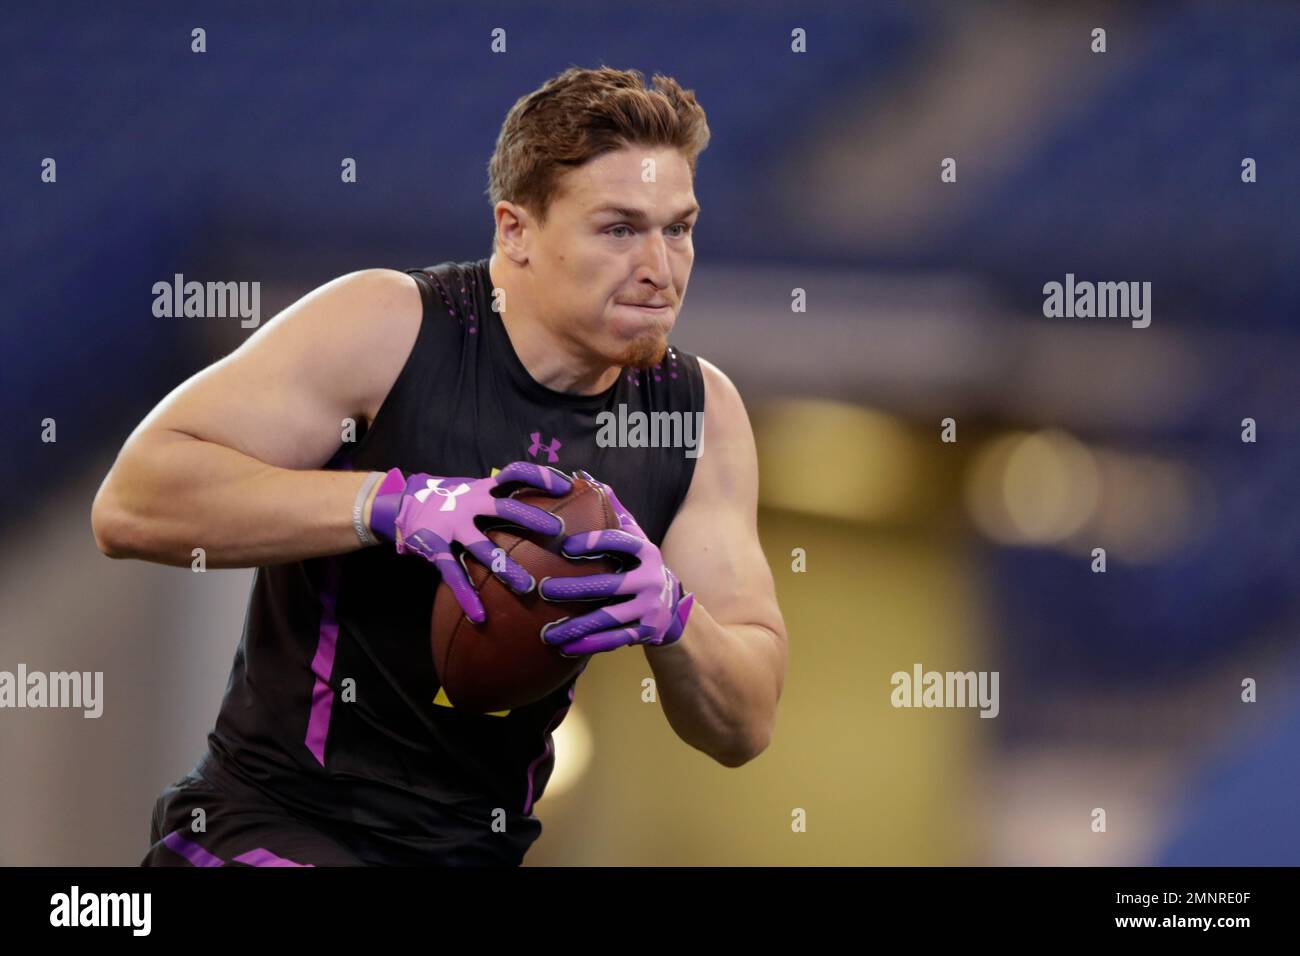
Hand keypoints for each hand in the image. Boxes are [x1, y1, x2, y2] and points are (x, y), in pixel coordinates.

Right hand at [369, 461, 571, 622]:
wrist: (402, 504)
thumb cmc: (449, 499)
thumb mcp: (473, 488)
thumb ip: (500, 493)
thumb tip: (545, 495)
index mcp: (482, 488)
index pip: (513, 474)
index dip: (539, 476)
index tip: (565, 487)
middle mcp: (469, 503)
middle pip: (505, 508)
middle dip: (532, 519)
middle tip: (558, 531)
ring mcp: (452, 526)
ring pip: (482, 547)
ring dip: (505, 567)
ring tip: (527, 587)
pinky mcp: (435, 547)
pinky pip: (453, 574)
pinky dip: (466, 596)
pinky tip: (479, 616)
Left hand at [537, 470, 693, 655]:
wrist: (671, 606)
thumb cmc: (638, 565)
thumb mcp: (633, 536)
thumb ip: (611, 509)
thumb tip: (583, 475)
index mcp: (645, 550)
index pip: (618, 542)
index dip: (593, 542)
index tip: (564, 546)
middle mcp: (650, 579)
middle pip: (609, 585)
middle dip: (574, 588)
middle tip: (543, 589)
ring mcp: (648, 608)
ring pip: (608, 618)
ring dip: (576, 626)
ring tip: (546, 631)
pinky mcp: (644, 632)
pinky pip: (614, 641)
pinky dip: (589, 645)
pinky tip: (564, 648)